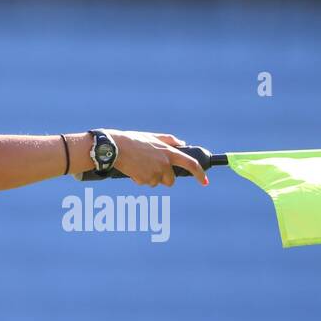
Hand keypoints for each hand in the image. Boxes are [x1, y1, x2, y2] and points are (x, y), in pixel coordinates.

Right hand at [76, 130, 208, 186]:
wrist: (115, 148)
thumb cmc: (133, 140)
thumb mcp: (153, 137)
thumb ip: (170, 140)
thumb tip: (183, 144)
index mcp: (168, 152)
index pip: (191, 164)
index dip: (200, 174)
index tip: (205, 181)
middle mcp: (164, 164)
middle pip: (171, 180)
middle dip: (164, 177)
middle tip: (152, 167)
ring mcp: (154, 173)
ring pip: (156, 182)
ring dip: (150, 177)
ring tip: (139, 165)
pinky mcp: (144, 180)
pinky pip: (145, 183)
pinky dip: (140, 178)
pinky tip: (133, 168)